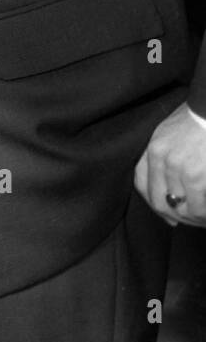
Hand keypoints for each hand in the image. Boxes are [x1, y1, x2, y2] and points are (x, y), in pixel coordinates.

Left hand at [135, 103, 205, 226]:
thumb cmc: (201, 120)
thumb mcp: (173, 133)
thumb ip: (167, 157)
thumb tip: (175, 194)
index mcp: (153, 148)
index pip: (142, 184)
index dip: (156, 205)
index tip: (169, 216)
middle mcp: (160, 159)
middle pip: (159, 201)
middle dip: (175, 217)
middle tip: (191, 221)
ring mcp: (177, 168)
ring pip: (179, 208)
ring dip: (193, 219)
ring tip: (203, 218)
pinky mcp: (194, 176)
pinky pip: (197, 207)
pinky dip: (204, 215)